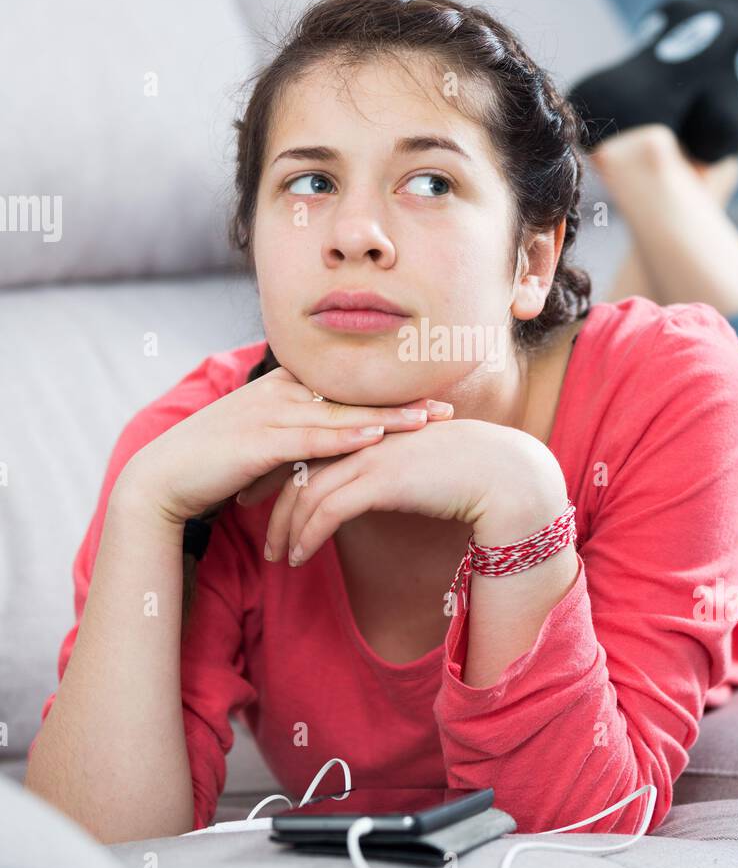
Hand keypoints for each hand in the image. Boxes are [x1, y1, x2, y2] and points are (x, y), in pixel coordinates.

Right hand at [117, 365, 453, 525]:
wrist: (162, 480)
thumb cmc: (213, 465)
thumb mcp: (262, 446)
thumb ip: (296, 441)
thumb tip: (327, 452)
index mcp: (282, 388)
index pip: (346, 388)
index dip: (389, 393)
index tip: (430, 397)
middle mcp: (280, 392)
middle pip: (352, 395)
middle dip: (400, 402)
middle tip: (446, 408)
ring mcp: (269, 413)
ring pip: (341, 413)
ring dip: (387, 417)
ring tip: (428, 421)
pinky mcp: (259, 440)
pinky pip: (312, 437)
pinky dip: (346, 436)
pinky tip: (376, 436)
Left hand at [248, 417, 567, 565]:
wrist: (499, 473)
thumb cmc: (463, 470)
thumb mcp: (412, 465)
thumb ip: (384, 468)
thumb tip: (366, 487)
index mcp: (367, 426)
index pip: (307, 442)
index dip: (278, 465)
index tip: (258, 485)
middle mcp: (362, 437)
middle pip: (296, 466)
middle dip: (269, 497)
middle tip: (249, 520)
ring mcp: (370, 457)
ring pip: (307, 493)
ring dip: (285, 529)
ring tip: (275, 556)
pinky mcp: (380, 481)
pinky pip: (328, 511)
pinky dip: (307, 536)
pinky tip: (299, 556)